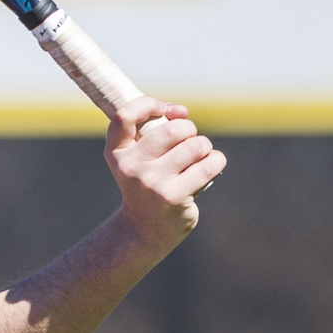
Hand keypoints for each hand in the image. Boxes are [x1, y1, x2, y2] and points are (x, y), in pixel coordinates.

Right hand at [104, 98, 225, 243]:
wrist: (145, 228)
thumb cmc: (147, 182)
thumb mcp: (136, 157)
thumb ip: (151, 131)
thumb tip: (180, 111)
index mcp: (116, 152)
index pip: (125, 115)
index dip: (151, 104)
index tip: (170, 111)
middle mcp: (130, 166)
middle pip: (173, 129)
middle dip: (189, 130)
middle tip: (189, 141)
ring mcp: (151, 183)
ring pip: (196, 145)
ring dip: (204, 147)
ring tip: (199, 157)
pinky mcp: (174, 197)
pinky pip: (209, 165)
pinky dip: (216, 161)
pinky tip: (212, 166)